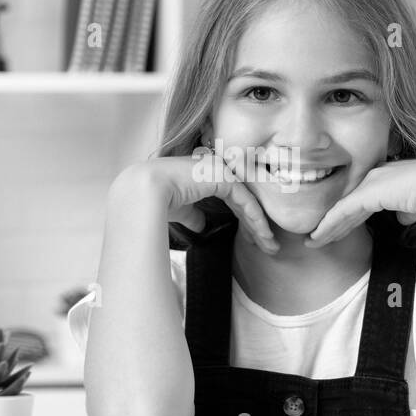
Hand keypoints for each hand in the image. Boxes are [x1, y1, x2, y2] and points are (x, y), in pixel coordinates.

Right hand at [112, 153, 279, 253]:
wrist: (144, 192)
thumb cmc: (155, 201)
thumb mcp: (180, 210)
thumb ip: (193, 213)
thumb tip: (201, 224)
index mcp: (203, 175)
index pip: (231, 199)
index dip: (243, 220)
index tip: (253, 240)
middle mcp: (214, 169)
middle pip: (243, 201)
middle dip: (256, 225)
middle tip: (269, 246)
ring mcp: (220, 171)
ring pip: (247, 202)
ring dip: (260, 225)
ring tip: (270, 245)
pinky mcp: (224, 177)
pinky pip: (245, 201)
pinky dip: (255, 218)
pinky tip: (262, 234)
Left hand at [305, 159, 415, 246]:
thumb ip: (408, 208)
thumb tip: (403, 215)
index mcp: (390, 177)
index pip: (363, 199)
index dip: (349, 216)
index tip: (337, 230)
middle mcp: (377, 176)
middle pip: (348, 203)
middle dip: (333, 222)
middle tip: (317, 237)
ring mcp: (371, 183)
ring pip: (341, 209)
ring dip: (326, 227)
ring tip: (312, 242)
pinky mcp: (367, 193)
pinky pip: (342, 212)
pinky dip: (329, 226)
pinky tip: (317, 237)